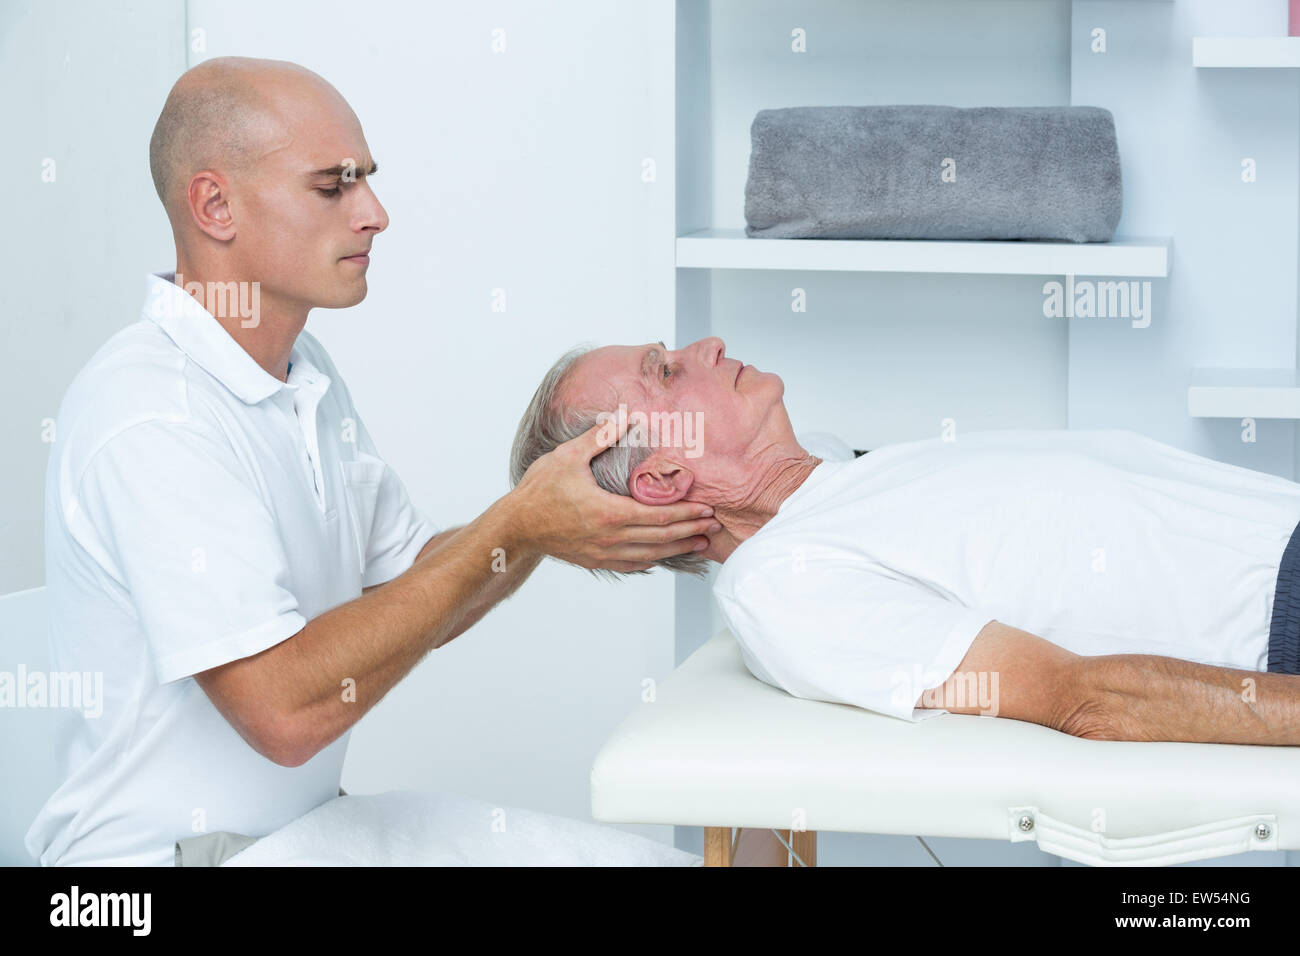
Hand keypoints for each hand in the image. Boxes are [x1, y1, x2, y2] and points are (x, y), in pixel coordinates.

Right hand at [508, 419, 720, 571]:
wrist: (516, 527)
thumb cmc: (539, 491)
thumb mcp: (568, 456)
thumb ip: (600, 436)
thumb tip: (624, 413)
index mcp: (608, 513)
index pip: (658, 516)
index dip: (685, 513)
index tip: (706, 508)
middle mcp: (610, 538)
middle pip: (661, 538)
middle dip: (690, 531)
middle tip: (714, 526)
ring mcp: (604, 553)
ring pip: (651, 556)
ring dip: (678, 548)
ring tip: (699, 543)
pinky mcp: (596, 561)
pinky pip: (633, 565)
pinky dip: (654, 560)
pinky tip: (664, 555)